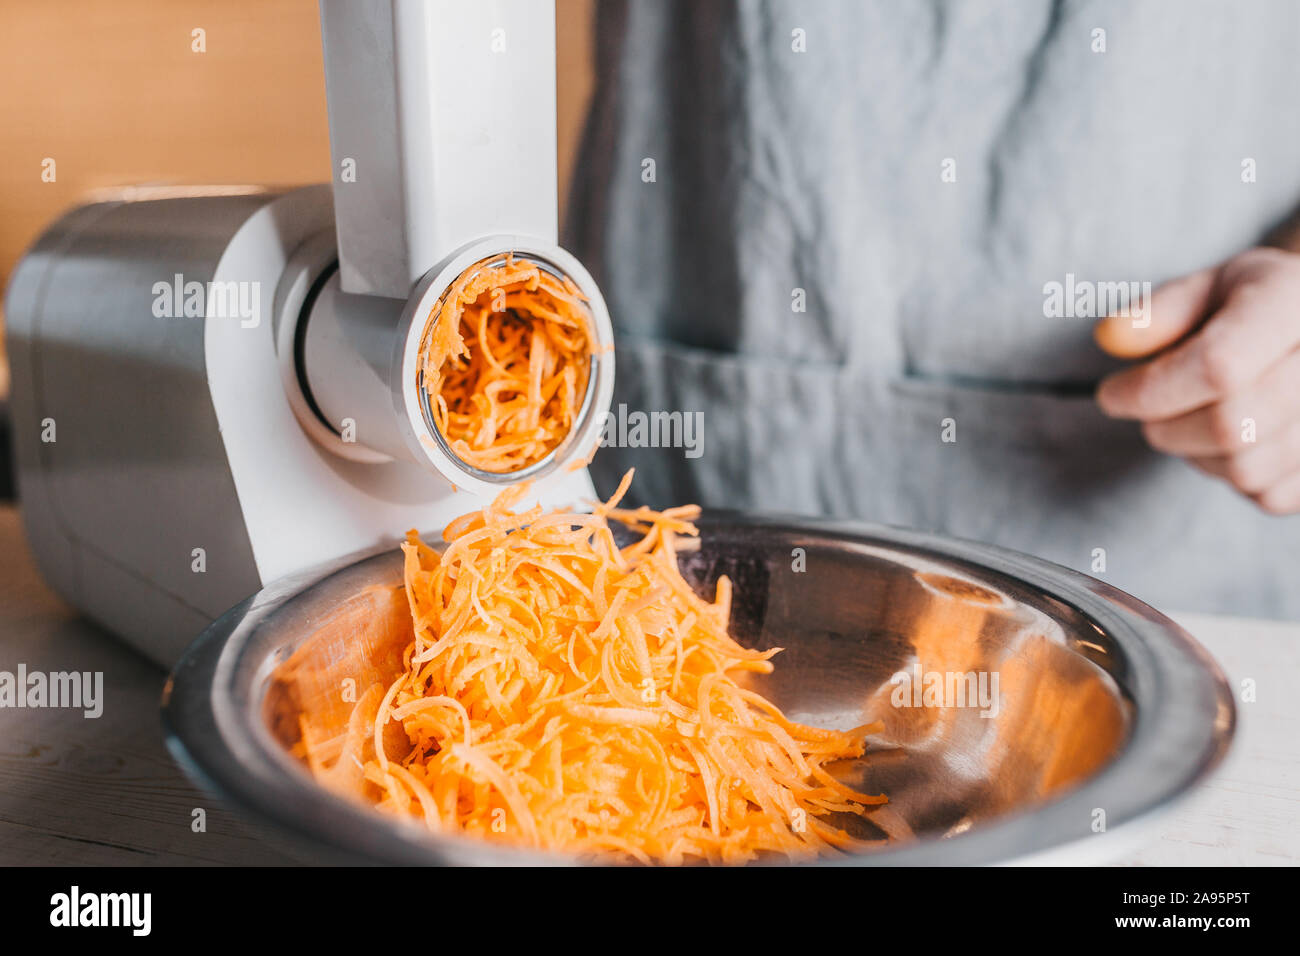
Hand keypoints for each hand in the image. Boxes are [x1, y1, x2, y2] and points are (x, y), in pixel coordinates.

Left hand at [1094, 247, 1299, 513]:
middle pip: (1230, 427)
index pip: (1219, 367)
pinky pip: (1267, 495)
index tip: (1110, 394)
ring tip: (1193, 417)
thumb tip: (1109, 338)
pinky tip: (1233, 439)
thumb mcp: (1208, 288)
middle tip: (1149, 408)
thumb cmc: (1253, 306)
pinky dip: (1232, 475)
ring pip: (1245, 469)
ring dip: (1195, 453)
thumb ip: (1158, 313)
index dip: (1150, 390)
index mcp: (1294, 303)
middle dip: (1166, 426)